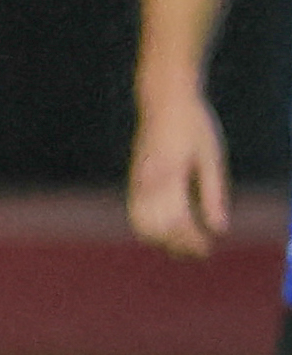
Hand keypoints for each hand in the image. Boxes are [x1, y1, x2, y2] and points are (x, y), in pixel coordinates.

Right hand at [131, 90, 231, 259]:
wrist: (163, 102)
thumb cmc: (194, 126)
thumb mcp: (212, 157)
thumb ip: (214, 193)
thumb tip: (220, 229)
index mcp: (170, 176)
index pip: (178, 222)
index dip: (192, 240)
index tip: (208, 249)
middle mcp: (148, 183)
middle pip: (157, 230)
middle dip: (177, 245)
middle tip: (199, 251)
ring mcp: (136, 183)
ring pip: (141, 227)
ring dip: (162, 240)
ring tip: (185, 244)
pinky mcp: (133, 182)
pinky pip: (136, 215)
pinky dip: (151, 228)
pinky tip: (169, 228)